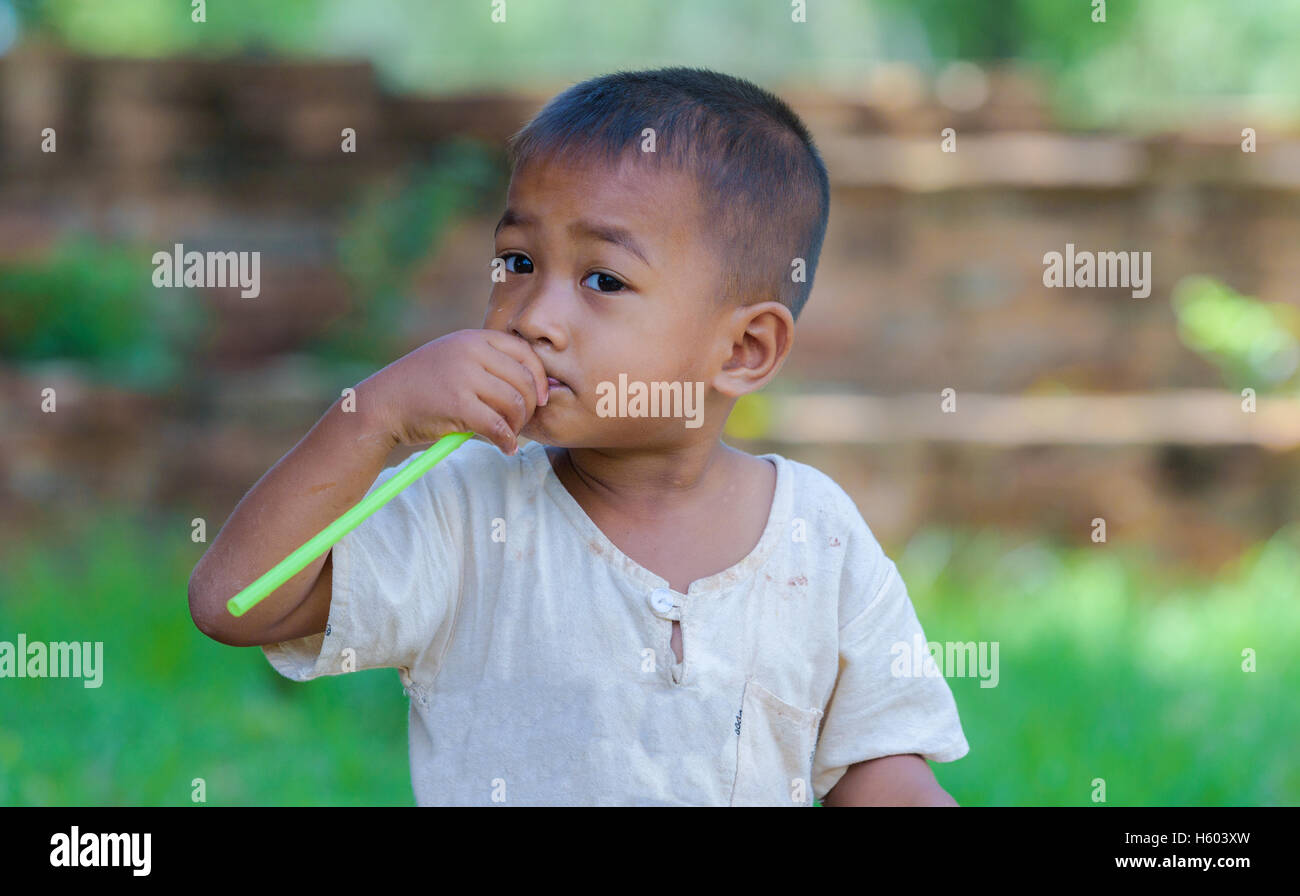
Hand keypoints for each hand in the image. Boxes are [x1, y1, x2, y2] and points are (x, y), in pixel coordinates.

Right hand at [365, 329, 548, 454]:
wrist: (382, 404)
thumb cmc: (422, 387)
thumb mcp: (454, 359)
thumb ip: (487, 364)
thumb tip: (534, 385)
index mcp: (473, 338)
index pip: (525, 353)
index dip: (541, 378)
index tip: (542, 398)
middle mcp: (471, 352)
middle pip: (524, 381)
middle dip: (531, 407)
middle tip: (523, 423)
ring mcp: (464, 377)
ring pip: (514, 404)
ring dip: (518, 425)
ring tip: (510, 435)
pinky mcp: (458, 404)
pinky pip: (498, 426)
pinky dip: (507, 441)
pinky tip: (505, 448)